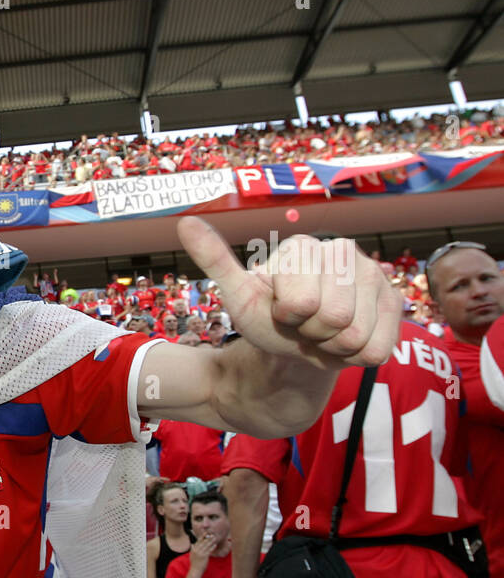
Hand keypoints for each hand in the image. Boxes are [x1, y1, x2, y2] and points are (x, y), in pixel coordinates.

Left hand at [176, 217, 399, 369]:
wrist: (297, 346)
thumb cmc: (267, 319)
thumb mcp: (238, 296)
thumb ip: (215, 260)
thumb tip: (184, 223)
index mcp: (302, 247)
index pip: (301, 303)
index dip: (287, 319)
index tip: (282, 313)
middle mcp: (343, 250)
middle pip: (333, 318)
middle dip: (311, 333)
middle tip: (303, 326)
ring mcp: (374, 274)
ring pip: (356, 334)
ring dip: (334, 345)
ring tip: (322, 332)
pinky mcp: (394, 301)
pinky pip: (378, 346)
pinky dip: (357, 355)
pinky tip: (347, 338)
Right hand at [189, 532, 217, 571]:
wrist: (195, 570)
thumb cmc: (194, 563)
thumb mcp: (192, 555)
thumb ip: (192, 549)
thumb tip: (192, 544)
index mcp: (193, 550)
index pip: (198, 542)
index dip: (202, 537)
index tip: (205, 533)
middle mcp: (196, 550)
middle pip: (203, 542)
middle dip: (207, 538)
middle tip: (211, 534)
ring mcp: (200, 553)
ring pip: (206, 546)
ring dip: (211, 541)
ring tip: (214, 538)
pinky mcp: (204, 556)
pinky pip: (209, 550)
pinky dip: (212, 547)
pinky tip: (215, 545)